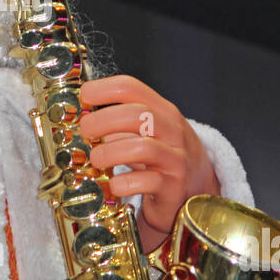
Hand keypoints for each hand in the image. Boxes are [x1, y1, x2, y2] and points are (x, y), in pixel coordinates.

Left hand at [78, 74, 219, 252]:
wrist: (196, 191)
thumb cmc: (162, 157)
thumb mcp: (147, 132)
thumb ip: (120, 123)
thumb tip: (84, 118)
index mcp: (162, 111)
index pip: (132, 88)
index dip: (103, 89)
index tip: (84, 97)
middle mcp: (172, 131)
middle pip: (136, 114)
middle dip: (103, 120)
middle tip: (86, 131)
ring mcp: (175, 159)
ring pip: (142, 148)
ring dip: (109, 153)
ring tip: (97, 160)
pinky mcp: (173, 187)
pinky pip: (147, 182)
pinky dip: (124, 183)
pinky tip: (114, 185)